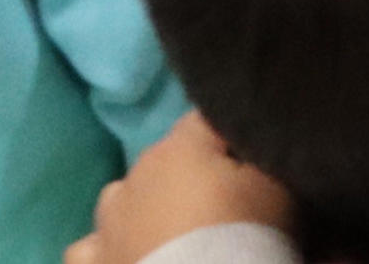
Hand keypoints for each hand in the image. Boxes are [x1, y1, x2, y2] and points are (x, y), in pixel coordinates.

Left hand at [64, 114, 293, 263]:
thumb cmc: (242, 238)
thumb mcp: (277, 187)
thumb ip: (266, 153)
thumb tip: (258, 139)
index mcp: (179, 147)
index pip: (209, 120)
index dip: (234, 139)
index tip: (256, 164)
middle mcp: (136, 174)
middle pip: (168, 160)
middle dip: (190, 177)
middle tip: (223, 211)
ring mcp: (107, 222)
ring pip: (122, 200)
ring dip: (144, 210)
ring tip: (174, 239)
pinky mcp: (93, 261)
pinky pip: (91, 250)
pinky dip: (107, 250)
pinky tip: (127, 256)